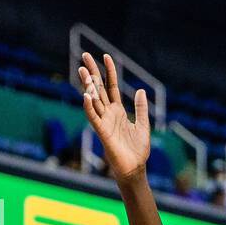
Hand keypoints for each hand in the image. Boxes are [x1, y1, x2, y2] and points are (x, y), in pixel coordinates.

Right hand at [78, 52, 150, 182]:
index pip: (112, 87)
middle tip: (85, 55)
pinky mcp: (102, 133)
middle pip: (99, 89)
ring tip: (83, 70)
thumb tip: (141, 90)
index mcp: (118, 111)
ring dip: (88, 85)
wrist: (134, 168)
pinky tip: (86, 95)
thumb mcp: (143, 125)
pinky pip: (94, 118)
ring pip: (94, 100)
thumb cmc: (138, 150)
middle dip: (93, 72)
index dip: (109, 72)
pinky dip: (89, 107)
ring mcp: (104, 122)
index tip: (106, 56)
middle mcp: (109, 114)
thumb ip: (141, 109)